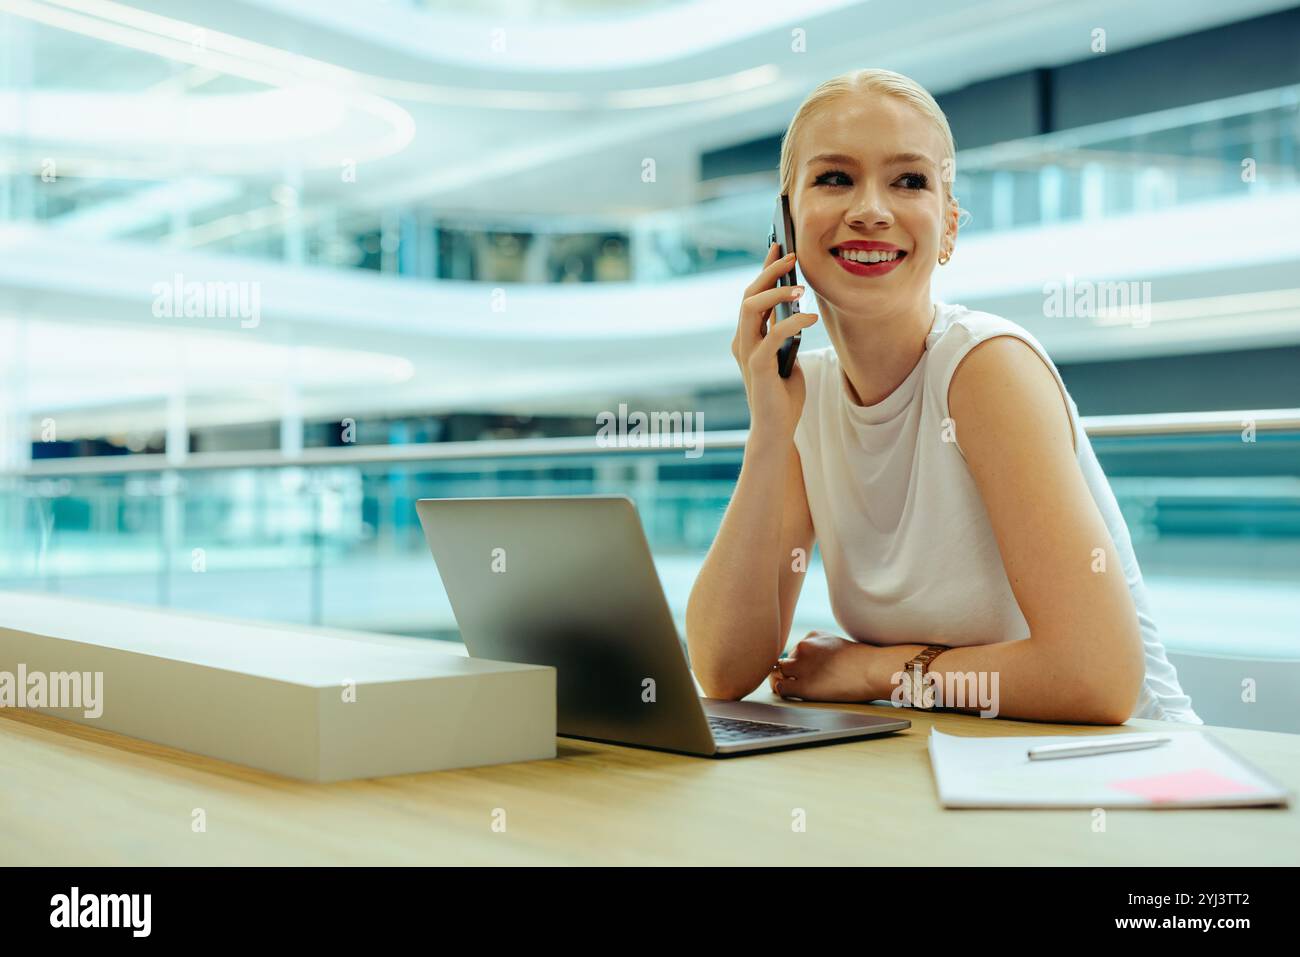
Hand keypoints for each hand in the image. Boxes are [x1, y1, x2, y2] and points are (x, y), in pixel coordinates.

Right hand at [731, 243, 819, 441]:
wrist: (776, 428)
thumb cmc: (783, 394)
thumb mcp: (787, 355)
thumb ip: (785, 334)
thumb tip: (797, 308)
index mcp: (748, 337)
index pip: (753, 295)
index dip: (764, 269)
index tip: (779, 246)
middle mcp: (742, 341)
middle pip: (748, 295)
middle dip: (769, 272)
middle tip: (792, 256)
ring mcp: (747, 353)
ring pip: (752, 308)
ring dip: (775, 292)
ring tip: (800, 287)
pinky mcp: (757, 367)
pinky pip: (773, 335)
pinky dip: (792, 322)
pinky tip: (810, 318)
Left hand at [768, 630, 872, 702]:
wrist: (874, 670)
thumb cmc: (863, 662)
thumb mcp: (837, 645)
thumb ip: (821, 651)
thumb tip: (813, 667)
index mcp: (812, 636)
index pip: (794, 650)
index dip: (799, 662)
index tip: (811, 670)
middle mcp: (803, 647)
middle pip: (784, 660)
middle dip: (789, 671)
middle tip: (800, 681)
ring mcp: (802, 666)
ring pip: (778, 673)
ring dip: (783, 680)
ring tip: (796, 688)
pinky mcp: (804, 686)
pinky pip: (781, 688)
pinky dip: (783, 691)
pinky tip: (795, 694)